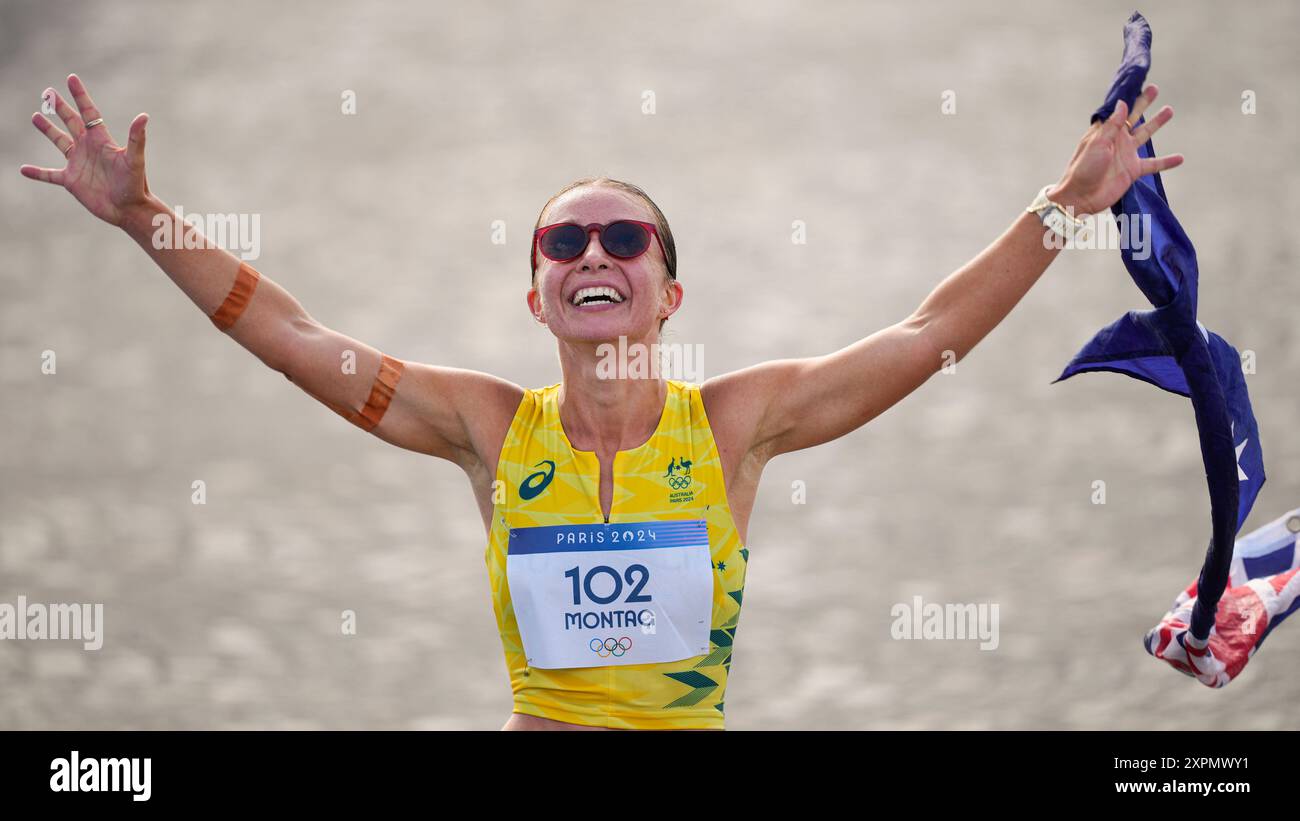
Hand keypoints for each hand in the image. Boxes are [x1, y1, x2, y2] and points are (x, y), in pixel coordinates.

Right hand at [19, 74, 150, 226]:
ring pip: (59, 142)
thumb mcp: (134, 159)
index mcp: (101, 140)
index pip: (88, 112)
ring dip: (48, 129)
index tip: (71, 78)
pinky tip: (24, 169)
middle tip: (48, 92)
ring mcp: (78, 164)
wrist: (129, 209)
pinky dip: (37, 173)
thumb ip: (136, 138)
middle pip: (71, 122)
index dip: (80, 95)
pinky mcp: (71, 181)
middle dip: (60, 107)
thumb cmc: (135, 184)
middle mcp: (88, 148)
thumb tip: (144, 116)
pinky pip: (49, 175)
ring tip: (35, 116)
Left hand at [1049, 84, 1183, 215]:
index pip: (1118, 111)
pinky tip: (1180, 158)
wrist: (1081, 197)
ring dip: (1157, 123)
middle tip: (1154, 88)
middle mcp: (1117, 140)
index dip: (1126, 98)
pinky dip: (1167, 162)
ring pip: (1146, 134)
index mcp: (1105, 132)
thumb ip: (1112, 125)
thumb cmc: (1083, 169)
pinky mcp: (1133, 171)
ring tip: (1169, 110)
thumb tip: (1124, 103)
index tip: (1136, 82)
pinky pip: (1154, 164)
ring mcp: (1126, 155)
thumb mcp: (1097, 144)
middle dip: (1143, 103)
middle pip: (1134, 117)